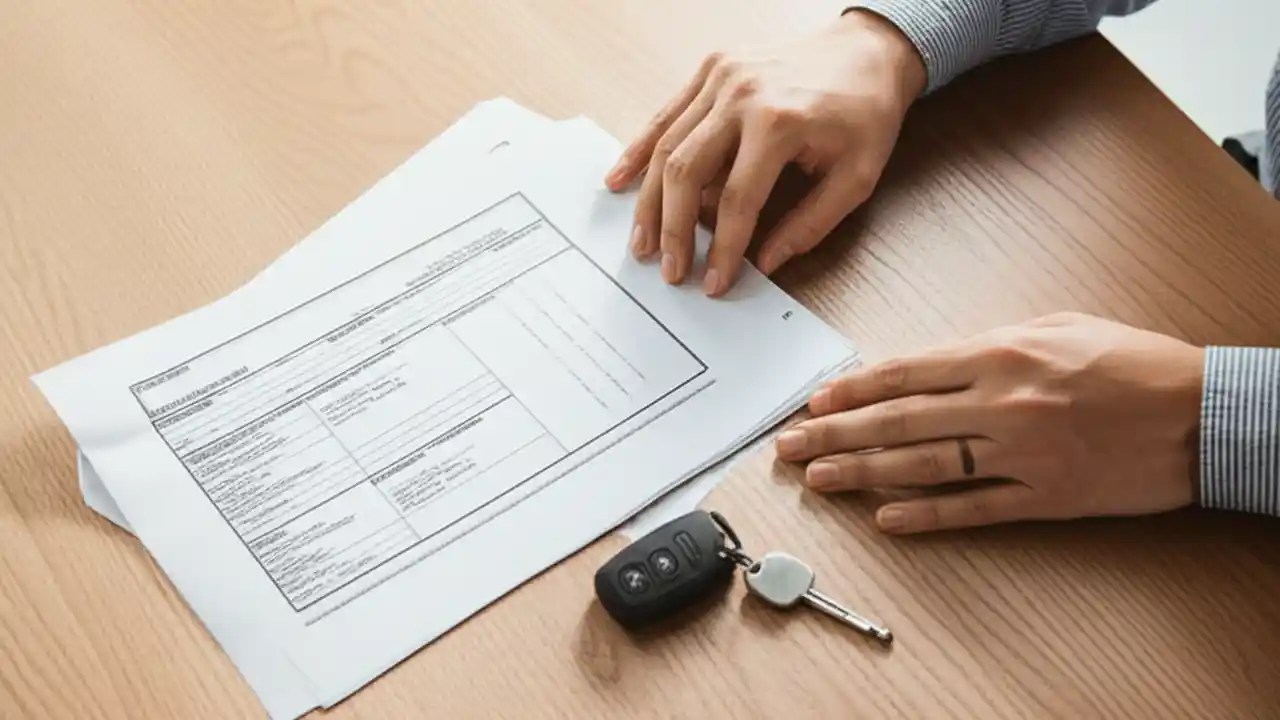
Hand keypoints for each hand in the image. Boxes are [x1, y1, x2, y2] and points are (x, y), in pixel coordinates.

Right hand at [603, 10, 925, 296]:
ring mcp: (720, 77)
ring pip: (667, 146)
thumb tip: (765, 262)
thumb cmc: (865, 112)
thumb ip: (810, 224)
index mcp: (780, 122)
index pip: (737, 201)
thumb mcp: (857, 177)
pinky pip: (665, 115)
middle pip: (688, 172)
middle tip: (670, 270)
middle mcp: (742, 95)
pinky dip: (639, 150)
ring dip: (649, 200)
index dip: (722, 249)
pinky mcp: (710, 69)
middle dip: (674, 230)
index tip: (714, 283)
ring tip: (642, 242)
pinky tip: (619, 180)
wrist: (869, 50)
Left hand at [775, 313, 1205, 533]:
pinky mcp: (1045, 497)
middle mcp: (1001, 403)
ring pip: (922, 464)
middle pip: (898, 420)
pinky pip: (974, 508)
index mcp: (1001, 354)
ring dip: (862, 472)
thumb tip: (931, 364)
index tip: (813, 402)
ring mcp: (1021, 454)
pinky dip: (926, 514)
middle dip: (834, 433)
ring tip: (818, 478)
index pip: (905, 373)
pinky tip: (885, 517)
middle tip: (789, 445)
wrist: (1204, 412)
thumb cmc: (1133, 362)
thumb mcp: (1057, 327)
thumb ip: (989, 344)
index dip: (851, 390)